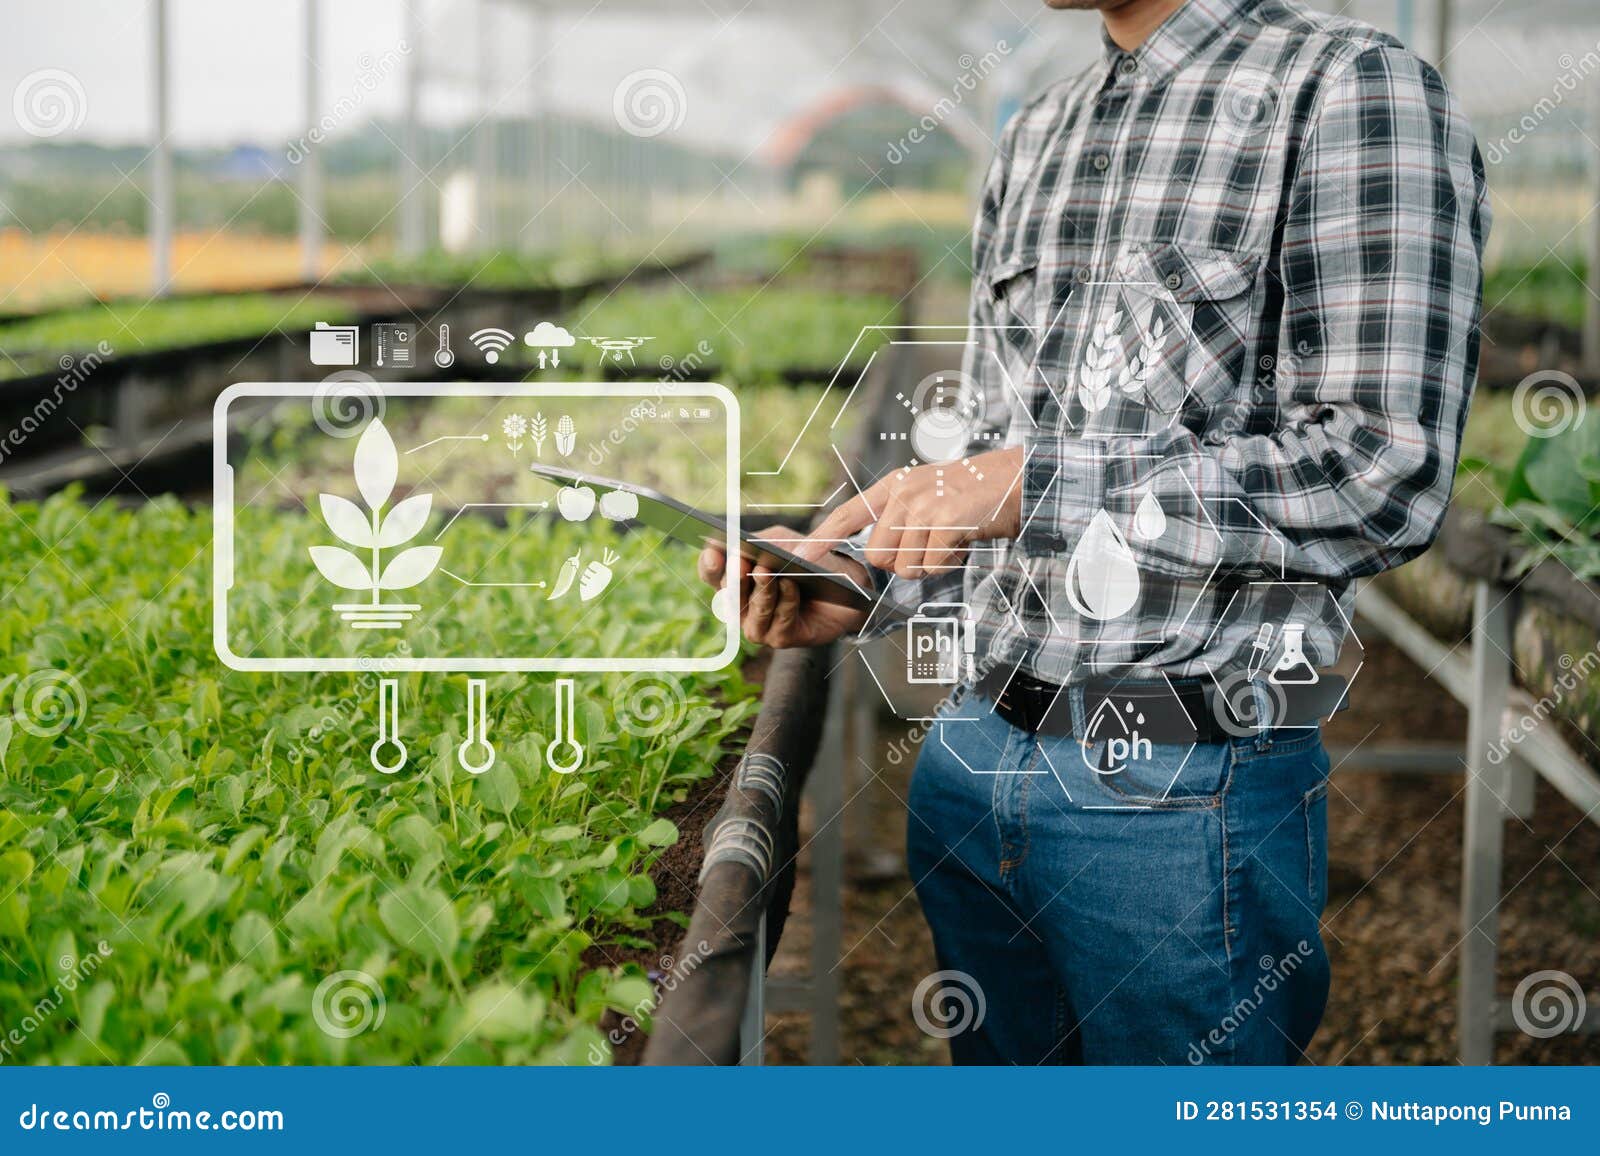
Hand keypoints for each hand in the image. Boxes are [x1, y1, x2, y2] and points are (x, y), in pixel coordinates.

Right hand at [698, 527, 869, 647]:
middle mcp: (741, 606)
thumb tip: (746, 545)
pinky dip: (785, 601)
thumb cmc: (806, 559)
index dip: (709, 563)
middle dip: (734, 578)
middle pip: (728, 593)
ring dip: (761, 590)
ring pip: (754, 609)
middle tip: (739, 561)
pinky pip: (780, 621)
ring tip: (765, 571)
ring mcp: (759, 625)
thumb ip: (763, 542)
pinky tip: (790, 584)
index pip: (710, 572)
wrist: (846, 583)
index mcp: (734, 579)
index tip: (714, 551)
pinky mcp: (782, 638)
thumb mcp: (782, 541)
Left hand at [808, 447, 1023, 578]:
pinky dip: (948, 562)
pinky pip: (932, 565)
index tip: (800, 555)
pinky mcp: (944, 521)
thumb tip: (879, 557)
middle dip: (904, 562)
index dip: (821, 537)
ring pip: (904, 566)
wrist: (1015, 481)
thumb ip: (898, 519)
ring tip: (949, 538)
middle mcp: (903, 493)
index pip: (847, 513)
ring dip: (929, 563)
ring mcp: (922, 506)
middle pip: (878, 556)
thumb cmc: (971, 496)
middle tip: (932, 544)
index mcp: (894, 486)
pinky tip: (962, 541)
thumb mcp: (927, 495)